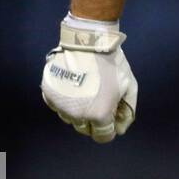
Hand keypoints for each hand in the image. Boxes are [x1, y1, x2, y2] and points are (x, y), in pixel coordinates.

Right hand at [40, 20, 137, 142]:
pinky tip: (74, 88)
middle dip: (94, 121)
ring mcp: (60, 106)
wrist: (87, 42)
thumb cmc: (112, 64)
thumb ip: (127, 111)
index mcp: (98, 115)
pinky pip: (57, 107)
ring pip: (70, 119)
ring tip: (87, 92)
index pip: (103, 136)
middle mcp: (77, 115)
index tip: (111, 117)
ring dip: (79, 112)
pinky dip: (66, 102)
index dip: (110, 129)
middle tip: (100, 101)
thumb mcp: (129, 86)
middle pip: (85, 129)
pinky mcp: (49, 95)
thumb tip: (121, 128)